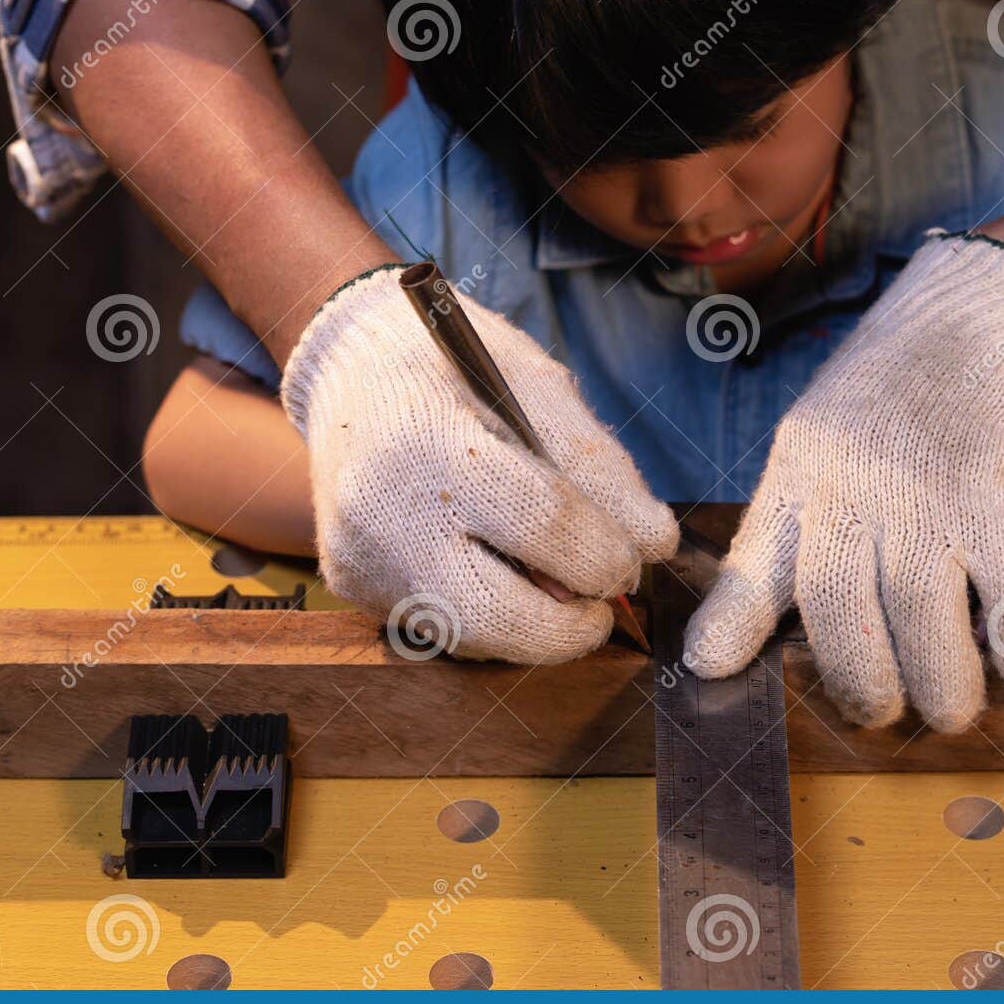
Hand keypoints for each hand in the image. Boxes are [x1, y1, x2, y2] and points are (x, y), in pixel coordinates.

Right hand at [282, 265, 678, 663]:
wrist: (350, 367)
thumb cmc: (453, 366)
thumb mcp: (533, 384)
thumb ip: (596, 464)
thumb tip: (654, 545)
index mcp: (431, 440)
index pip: (541, 525)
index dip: (604, 556)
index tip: (630, 562)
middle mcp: (382, 511)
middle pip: (495, 614)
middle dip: (567, 629)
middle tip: (600, 609)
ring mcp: (361, 558)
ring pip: (469, 636)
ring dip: (528, 628)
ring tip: (547, 578)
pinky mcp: (351, 586)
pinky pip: (438, 628)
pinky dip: (485, 616)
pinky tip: (493, 571)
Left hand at [684, 234, 1003, 731]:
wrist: (986, 309)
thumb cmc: (896, 392)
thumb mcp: (817, 443)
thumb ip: (790, 526)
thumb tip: (750, 617)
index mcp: (799, 479)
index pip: (752, 565)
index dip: (730, 627)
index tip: (709, 672)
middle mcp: (852, 491)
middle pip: (840, 615)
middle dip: (861, 686)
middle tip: (879, 712)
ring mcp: (927, 494)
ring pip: (924, 621)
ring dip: (942, 686)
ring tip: (951, 711)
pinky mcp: (1002, 493)